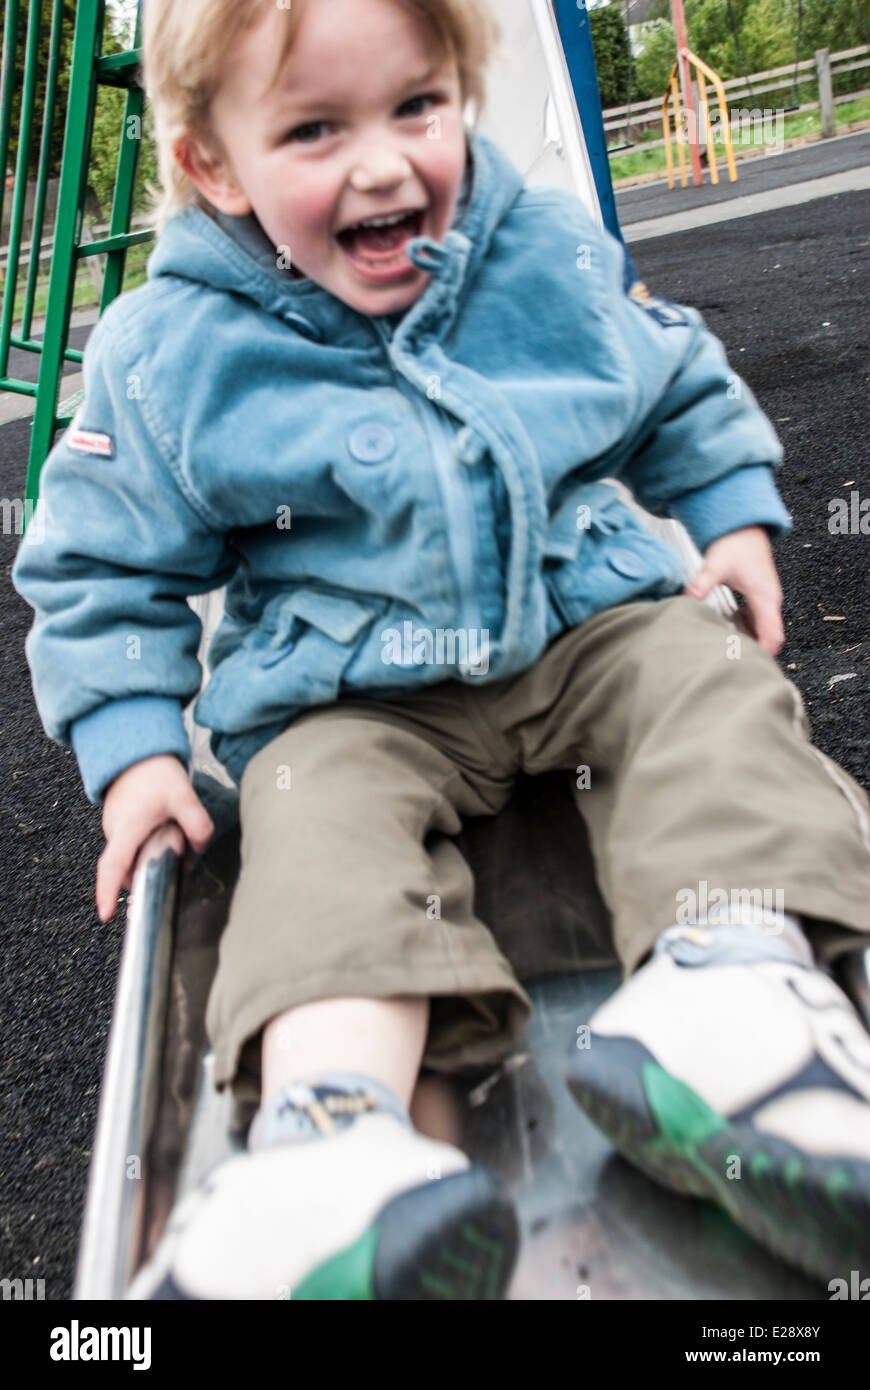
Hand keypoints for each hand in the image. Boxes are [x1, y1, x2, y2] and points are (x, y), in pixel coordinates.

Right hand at [96, 754, 214, 922]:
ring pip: (132, 857)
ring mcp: (114, 829)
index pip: (113, 866)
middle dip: (150, 871)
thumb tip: (198, 851)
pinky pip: (133, 847)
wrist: (138, 752)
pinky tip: (165, 829)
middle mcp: (115, 831)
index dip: (107, 892)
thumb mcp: (184, 795)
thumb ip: (198, 825)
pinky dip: (148, 847)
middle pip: (128, 867)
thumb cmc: (155, 772)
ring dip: (152, 856)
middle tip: (176, 849)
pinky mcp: (119, 826)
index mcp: (127, 827)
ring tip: (172, 831)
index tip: (105, 915)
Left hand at [684, 525, 783, 656]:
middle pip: (770, 638)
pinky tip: (728, 634)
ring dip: (750, 643)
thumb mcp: (715, 565)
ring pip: (764, 631)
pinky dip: (746, 632)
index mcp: (765, 596)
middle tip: (733, 665)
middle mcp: (770, 600)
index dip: (763, 654)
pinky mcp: (759, 598)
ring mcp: (766, 600)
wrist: (743, 527)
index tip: (748, 667)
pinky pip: (758, 622)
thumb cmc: (736, 543)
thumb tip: (687, 602)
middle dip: (755, 653)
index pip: (772, 635)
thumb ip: (701, 585)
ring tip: (729, 654)